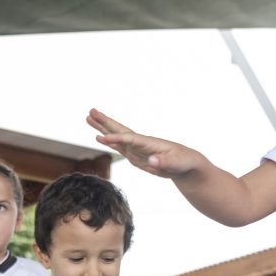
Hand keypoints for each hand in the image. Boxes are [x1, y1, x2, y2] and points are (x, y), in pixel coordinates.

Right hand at [87, 109, 209, 178]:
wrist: (186, 164)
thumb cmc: (184, 162)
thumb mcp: (177, 164)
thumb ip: (164, 162)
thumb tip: (152, 162)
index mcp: (150, 143)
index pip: (130, 139)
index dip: (116, 138)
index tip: (101, 138)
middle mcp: (141, 143)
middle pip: (120, 130)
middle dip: (105, 122)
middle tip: (90, 111)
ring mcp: (137, 149)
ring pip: (116, 136)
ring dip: (102, 128)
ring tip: (88, 118)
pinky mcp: (135, 156)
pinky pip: (118, 147)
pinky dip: (108, 141)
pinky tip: (98, 138)